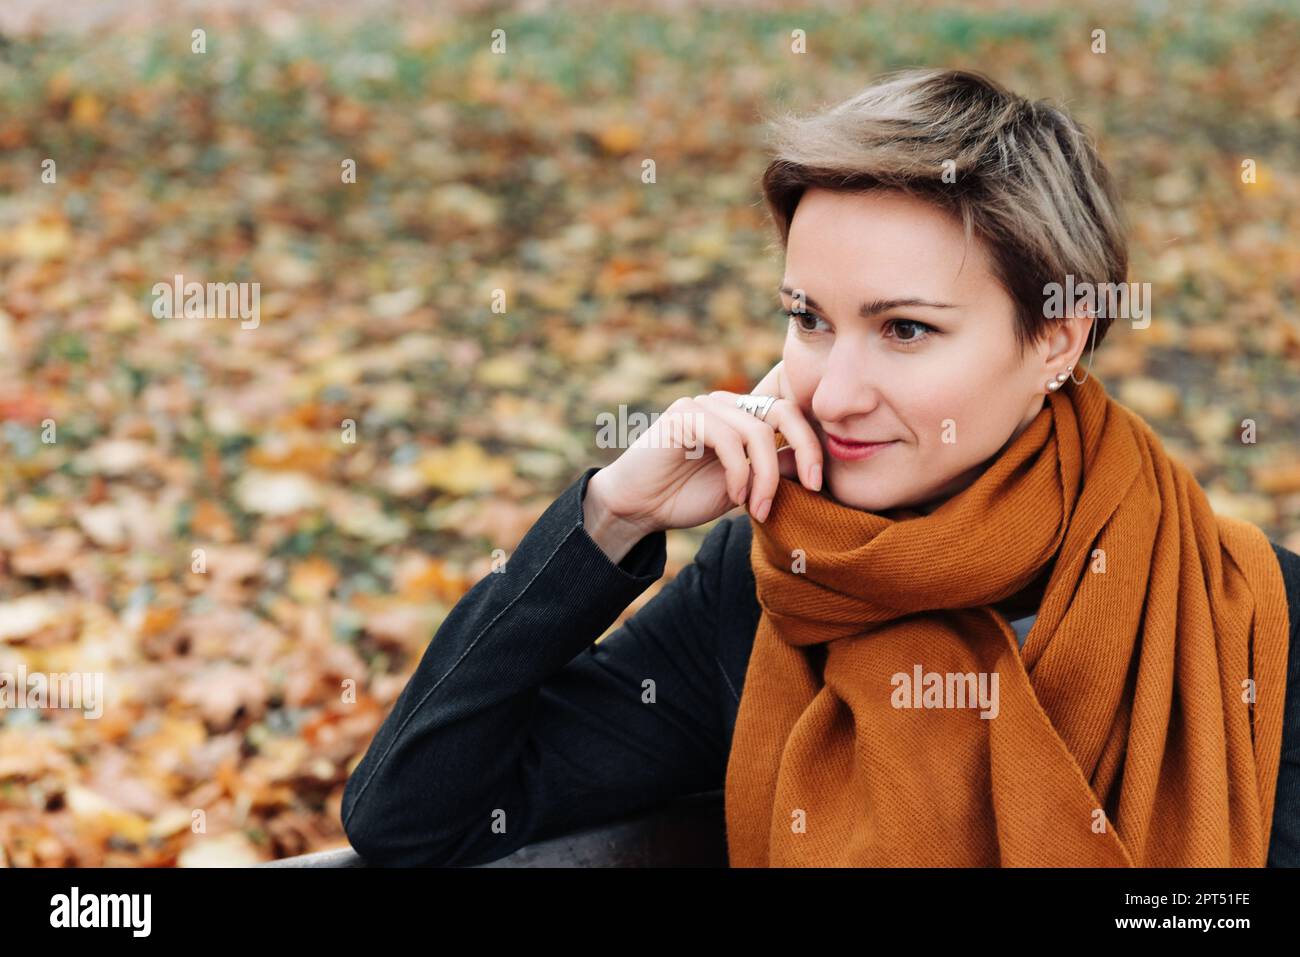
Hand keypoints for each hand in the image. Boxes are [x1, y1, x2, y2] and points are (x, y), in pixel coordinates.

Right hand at [586, 359, 822, 534]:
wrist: (637, 507)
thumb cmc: (686, 497)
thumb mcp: (743, 488)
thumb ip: (773, 471)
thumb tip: (811, 464)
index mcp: (742, 418)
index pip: (789, 415)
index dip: (812, 446)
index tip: (818, 485)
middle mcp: (726, 405)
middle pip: (781, 411)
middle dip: (804, 449)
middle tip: (810, 487)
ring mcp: (704, 406)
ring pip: (756, 432)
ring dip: (765, 477)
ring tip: (757, 508)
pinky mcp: (684, 415)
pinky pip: (727, 439)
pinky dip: (739, 473)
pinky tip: (734, 497)